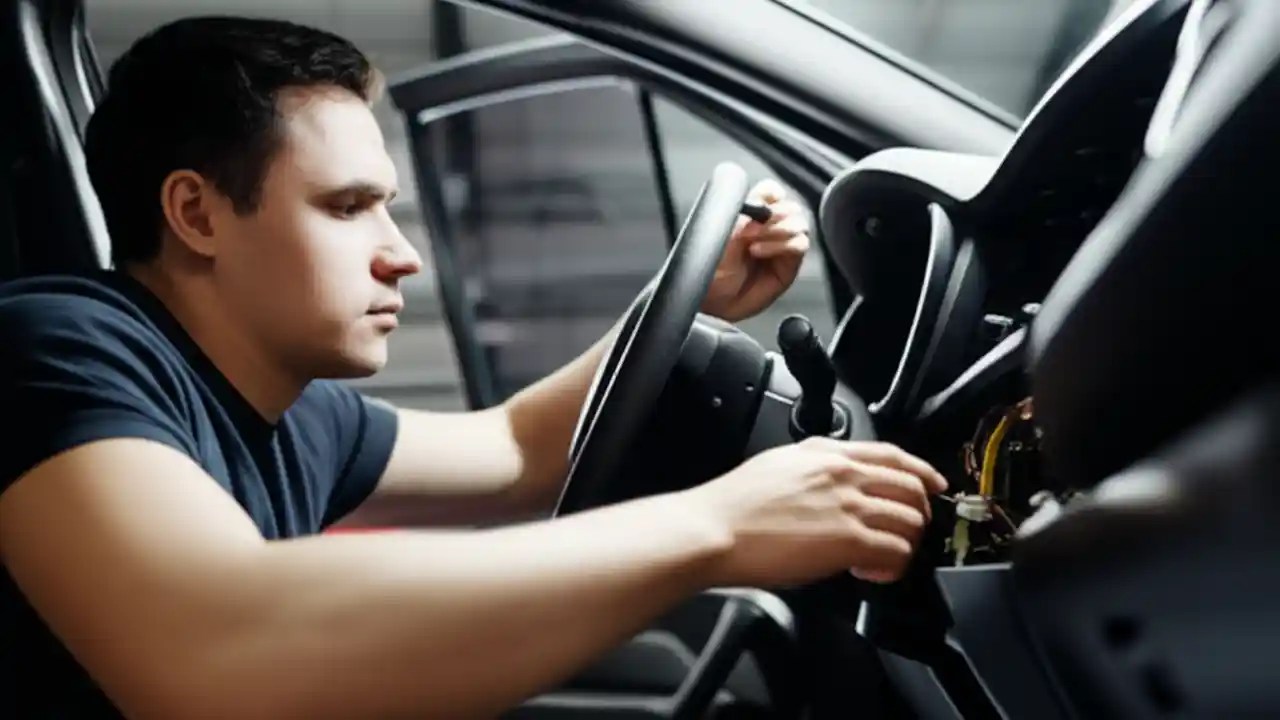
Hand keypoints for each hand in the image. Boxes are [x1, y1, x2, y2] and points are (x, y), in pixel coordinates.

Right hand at [685, 437, 947, 587]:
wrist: (716, 528)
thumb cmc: (733, 504)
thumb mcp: (777, 464)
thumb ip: (812, 467)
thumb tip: (830, 485)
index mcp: (826, 452)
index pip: (892, 455)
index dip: (921, 470)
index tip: (933, 483)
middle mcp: (844, 474)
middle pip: (910, 488)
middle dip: (917, 513)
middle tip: (908, 532)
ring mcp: (849, 506)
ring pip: (909, 522)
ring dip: (905, 543)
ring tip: (884, 558)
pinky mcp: (849, 540)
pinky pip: (895, 552)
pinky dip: (892, 566)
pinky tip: (870, 571)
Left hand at [700, 179, 810, 321]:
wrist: (710, 300)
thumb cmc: (710, 269)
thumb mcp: (722, 234)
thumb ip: (743, 216)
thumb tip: (761, 204)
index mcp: (753, 215)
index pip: (772, 193)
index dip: (771, 193)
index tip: (760, 202)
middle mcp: (771, 229)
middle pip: (791, 207)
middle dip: (774, 214)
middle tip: (751, 228)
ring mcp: (781, 247)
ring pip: (799, 224)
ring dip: (778, 230)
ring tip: (753, 244)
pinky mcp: (788, 266)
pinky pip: (799, 245)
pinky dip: (782, 245)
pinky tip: (760, 252)